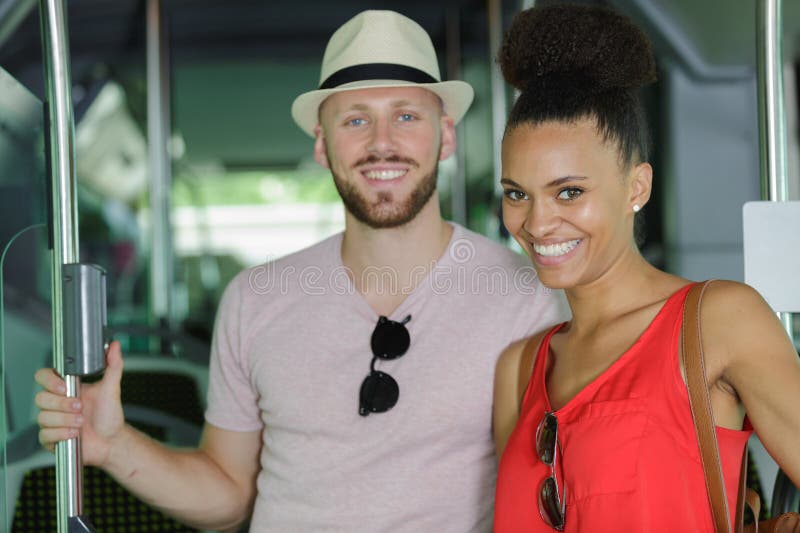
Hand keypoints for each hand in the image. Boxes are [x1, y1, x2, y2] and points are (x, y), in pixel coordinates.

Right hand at [35, 340, 125, 466]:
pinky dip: (61, 434)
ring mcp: (51, 420)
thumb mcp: (112, 389)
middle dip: (62, 404)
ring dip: (65, 420)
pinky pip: (45, 434)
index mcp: (66, 387)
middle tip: (80, 407)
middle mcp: (56, 403)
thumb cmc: (109, 415)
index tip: (65, 387)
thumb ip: (113, 366)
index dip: (50, 381)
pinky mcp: (49, 438)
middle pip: (40, 398)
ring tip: (81, 421)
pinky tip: (75, 434)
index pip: (43, 377)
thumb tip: (115, 346)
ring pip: (43, 417)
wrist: (111, 441)